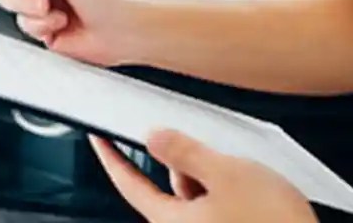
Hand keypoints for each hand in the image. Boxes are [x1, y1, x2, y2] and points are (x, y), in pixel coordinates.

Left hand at [91, 129, 317, 222]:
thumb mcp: (227, 173)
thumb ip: (185, 152)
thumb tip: (154, 137)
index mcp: (171, 221)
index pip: (129, 185)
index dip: (111, 158)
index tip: (97, 139)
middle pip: (170, 188)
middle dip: (188, 165)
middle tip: (212, 151)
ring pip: (198, 196)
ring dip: (214, 180)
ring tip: (246, 176)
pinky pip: (218, 207)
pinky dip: (230, 193)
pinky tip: (254, 189)